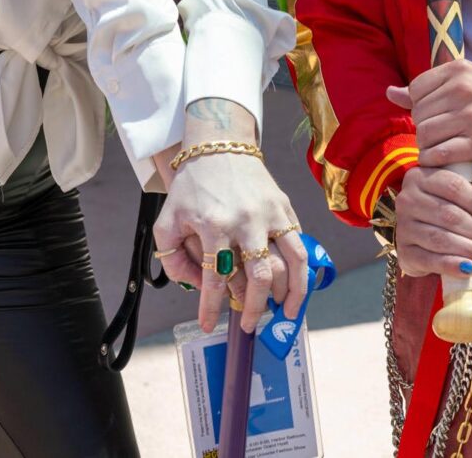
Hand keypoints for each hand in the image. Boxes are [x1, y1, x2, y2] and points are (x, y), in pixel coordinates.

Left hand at [153, 151, 309, 336]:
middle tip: (247, 326)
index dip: (211, 308)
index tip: (209, 326)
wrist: (220, 146)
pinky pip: (299, 244)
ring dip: (292, 293)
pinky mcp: (284, 206)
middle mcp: (246, 221)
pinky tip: (297, 287)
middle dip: (255, 308)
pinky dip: (302, 270)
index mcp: (215, 225)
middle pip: (260, 276)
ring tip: (286, 314)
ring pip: (292, 261)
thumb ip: (173, 257)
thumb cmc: (192, 187)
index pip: (215, 278)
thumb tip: (194, 286)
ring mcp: (270, 213)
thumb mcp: (169, 220)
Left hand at [388, 58, 471, 168]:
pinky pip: (439, 154)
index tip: (434, 113)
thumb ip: (427, 88)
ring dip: (427, 146)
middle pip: (419, 114)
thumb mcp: (466, 82)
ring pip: (425, 135)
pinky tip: (441, 159)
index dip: (420, 105)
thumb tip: (390, 93)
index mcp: (458, 71)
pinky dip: (434, 160)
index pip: (416, 90)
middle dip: (424, 127)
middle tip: (439, 133)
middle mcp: (462, 90)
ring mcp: (470, 117)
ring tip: (439, 146)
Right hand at [392, 166, 471, 278]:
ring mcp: (403, 226)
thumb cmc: (447, 211)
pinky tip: (468, 269)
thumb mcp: (464, 197)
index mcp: (420, 177)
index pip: (453, 187)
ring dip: (467, 249)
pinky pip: (429, 260)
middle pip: (448, 215)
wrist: (421, 238)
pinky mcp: (404, 251)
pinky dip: (451, 266)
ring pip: (440, 238)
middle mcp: (407, 199)